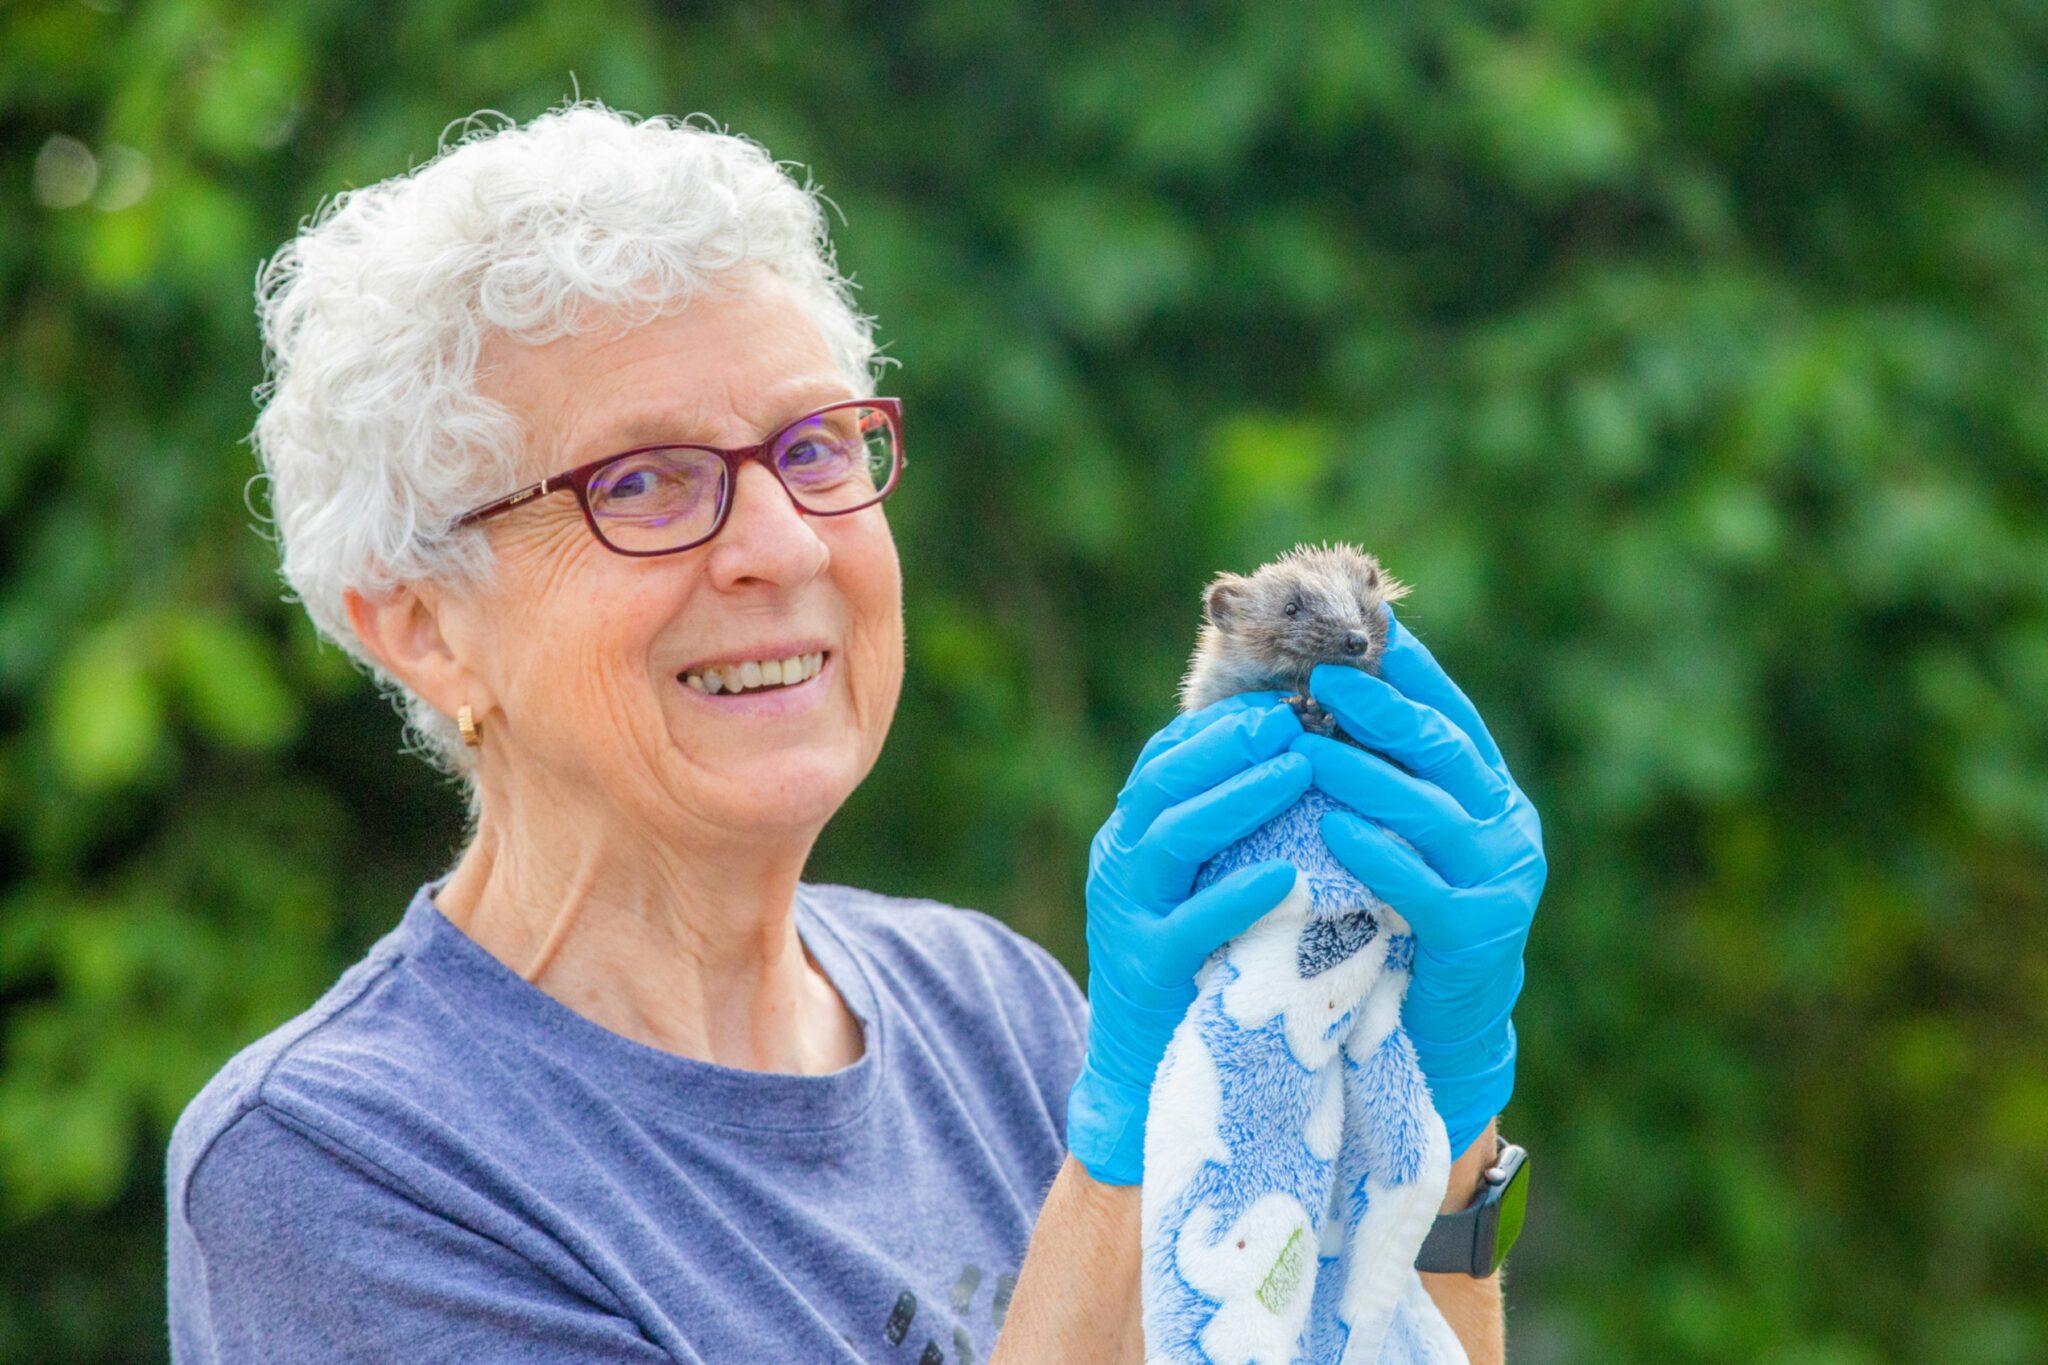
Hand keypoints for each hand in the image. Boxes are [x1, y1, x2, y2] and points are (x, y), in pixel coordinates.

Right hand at [1066, 693, 1310, 1185]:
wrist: (1144, 1074)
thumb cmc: (1194, 965)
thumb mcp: (1201, 882)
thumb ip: (1228, 827)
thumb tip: (1298, 754)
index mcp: (1132, 833)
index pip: (1167, 756)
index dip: (1223, 722)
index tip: (1283, 697)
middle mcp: (1118, 862)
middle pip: (1165, 781)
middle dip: (1229, 743)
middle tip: (1295, 718)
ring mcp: (1124, 915)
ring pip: (1172, 838)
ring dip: (1237, 797)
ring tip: (1299, 769)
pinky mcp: (1145, 971)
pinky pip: (1189, 924)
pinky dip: (1237, 894)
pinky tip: (1287, 874)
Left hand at [1288, 605, 1545, 1159]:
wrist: (1445, 1028)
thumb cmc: (1409, 918)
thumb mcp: (1407, 838)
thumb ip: (1388, 778)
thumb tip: (1326, 693)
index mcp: (1492, 793)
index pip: (1453, 715)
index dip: (1413, 670)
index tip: (1368, 625)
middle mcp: (1509, 825)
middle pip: (1443, 752)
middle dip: (1382, 709)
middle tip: (1324, 677)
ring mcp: (1503, 879)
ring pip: (1429, 812)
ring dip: (1364, 776)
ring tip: (1307, 749)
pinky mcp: (1480, 933)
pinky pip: (1421, 886)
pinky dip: (1378, 855)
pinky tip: (1334, 830)